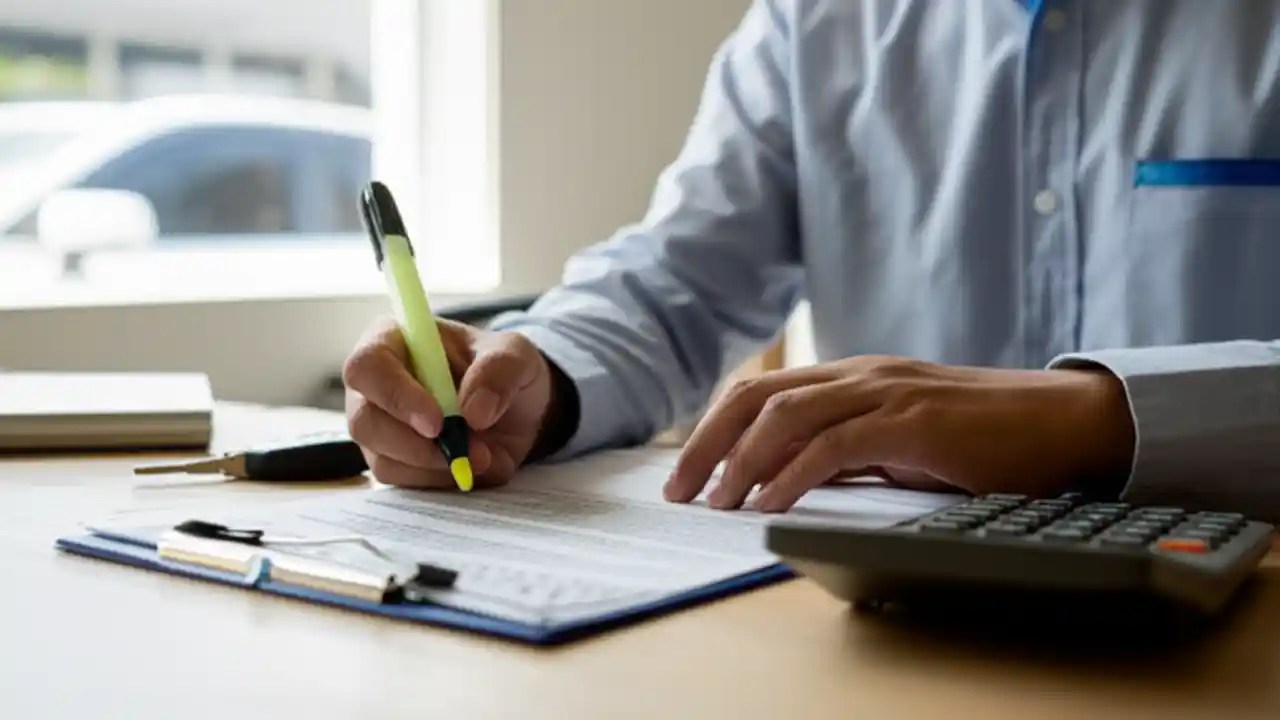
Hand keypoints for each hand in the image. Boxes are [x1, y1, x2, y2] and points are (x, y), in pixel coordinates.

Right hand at [343, 317, 554, 487]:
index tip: (437, 423)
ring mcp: (378, 427)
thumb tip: (474, 412)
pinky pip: (403, 482)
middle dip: (417, 446)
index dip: (396, 397)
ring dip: (436, 466)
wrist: (514, 409)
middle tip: (470, 451)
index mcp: (391, 340)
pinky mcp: (392, 460)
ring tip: (483, 456)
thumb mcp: (515, 354)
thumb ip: (499, 371)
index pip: (368, 366)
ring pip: (383, 459)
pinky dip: (441, 480)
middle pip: (364, 422)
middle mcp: (373, 386)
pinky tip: (469, 464)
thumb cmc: (501, 369)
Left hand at [664, 356, 1134, 511]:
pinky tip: (767, 505)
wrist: (1061, 422)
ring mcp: (883, 393)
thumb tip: (789, 480)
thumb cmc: (983, 437)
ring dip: (738, 463)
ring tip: (714, 504)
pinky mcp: (909, 422)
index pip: (761, 392)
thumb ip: (848, 449)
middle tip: (678, 490)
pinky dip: (790, 476)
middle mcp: (858, 375)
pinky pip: (831, 447)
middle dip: (706, 443)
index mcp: (851, 377)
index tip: (688, 471)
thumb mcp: (900, 439)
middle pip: (755, 398)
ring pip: (783, 418)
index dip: (715, 427)